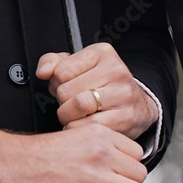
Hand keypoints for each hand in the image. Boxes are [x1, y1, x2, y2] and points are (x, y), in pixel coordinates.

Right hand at [0, 125, 146, 182]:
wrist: (6, 165)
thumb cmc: (33, 155)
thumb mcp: (73, 137)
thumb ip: (97, 147)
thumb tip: (116, 163)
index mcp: (99, 136)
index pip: (138, 153)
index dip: (132, 167)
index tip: (125, 175)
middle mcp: (101, 154)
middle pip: (139, 174)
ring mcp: (95, 178)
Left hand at [36, 42, 157, 139]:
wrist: (139, 108)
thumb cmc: (105, 87)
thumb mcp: (79, 67)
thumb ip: (54, 63)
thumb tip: (43, 72)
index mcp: (103, 53)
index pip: (61, 70)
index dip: (57, 83)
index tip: (69, 87)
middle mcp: (117, 71)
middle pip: (66, 90)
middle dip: (63, 102)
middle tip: (73, 103)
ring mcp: (123, 95)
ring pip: (77, 107)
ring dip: (69, 117)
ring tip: (77, 115)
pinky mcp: (126, 117)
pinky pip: (89, 125)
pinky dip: (80, 128)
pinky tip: (86, 123)